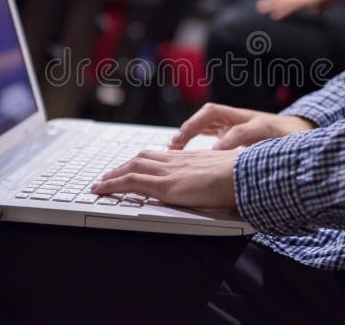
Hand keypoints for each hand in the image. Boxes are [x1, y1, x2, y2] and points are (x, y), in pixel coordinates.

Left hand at [92, 148, 242, 208]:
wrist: (244, 175)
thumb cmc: (240, 176)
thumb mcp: (224, 173)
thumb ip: (214, 178)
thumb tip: (219, 186)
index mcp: (189, 159)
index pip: (159, 156)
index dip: (143, 161)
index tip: (133, 166)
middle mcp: (176, 161)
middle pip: (141, 159)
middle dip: (123, 167)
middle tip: (109, 175)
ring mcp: (169, 172)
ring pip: (131, 168)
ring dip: (113, 175)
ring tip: (100, 184)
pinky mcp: (165, 186)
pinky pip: (131, 182)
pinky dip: (112, 184)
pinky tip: (102, 190)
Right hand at [169, 103, 314, 150]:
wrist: (298, 127)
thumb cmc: (295, 141)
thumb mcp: (294, 151)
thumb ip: (286, 159)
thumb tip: (287, 176)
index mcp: (264, 125)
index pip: (244, 130)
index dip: (229, 141)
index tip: (214, 155)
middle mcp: (245, 117)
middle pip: (216, 112)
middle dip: (196, 126)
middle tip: (179, 144)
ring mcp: (235, 119)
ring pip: (207, 116)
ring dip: (188, 129)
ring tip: (172, 146)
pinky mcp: (228, 125)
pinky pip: (205, 125)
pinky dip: (190, 133)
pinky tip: (177, 148)